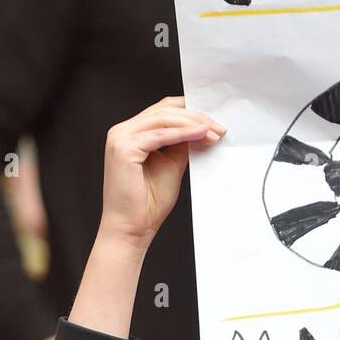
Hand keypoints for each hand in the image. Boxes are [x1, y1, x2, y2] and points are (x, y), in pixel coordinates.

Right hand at [99, 96, 226, 250]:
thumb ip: (181, 144)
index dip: (189, 113)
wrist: (132, 228)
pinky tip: (201, 135)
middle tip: (219, 128)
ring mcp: (120, 138)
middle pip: (164, 111)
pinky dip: (184, 133)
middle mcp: (122, 132)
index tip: (214, 123)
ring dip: (193, 123)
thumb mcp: (171, 165)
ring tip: (214, 132)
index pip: (162, 111)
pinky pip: (161, 135)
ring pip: (163, 119)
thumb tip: (200, 129)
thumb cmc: (148, 204)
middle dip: (195, 117)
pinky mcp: (124, 148)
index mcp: (131, 134)